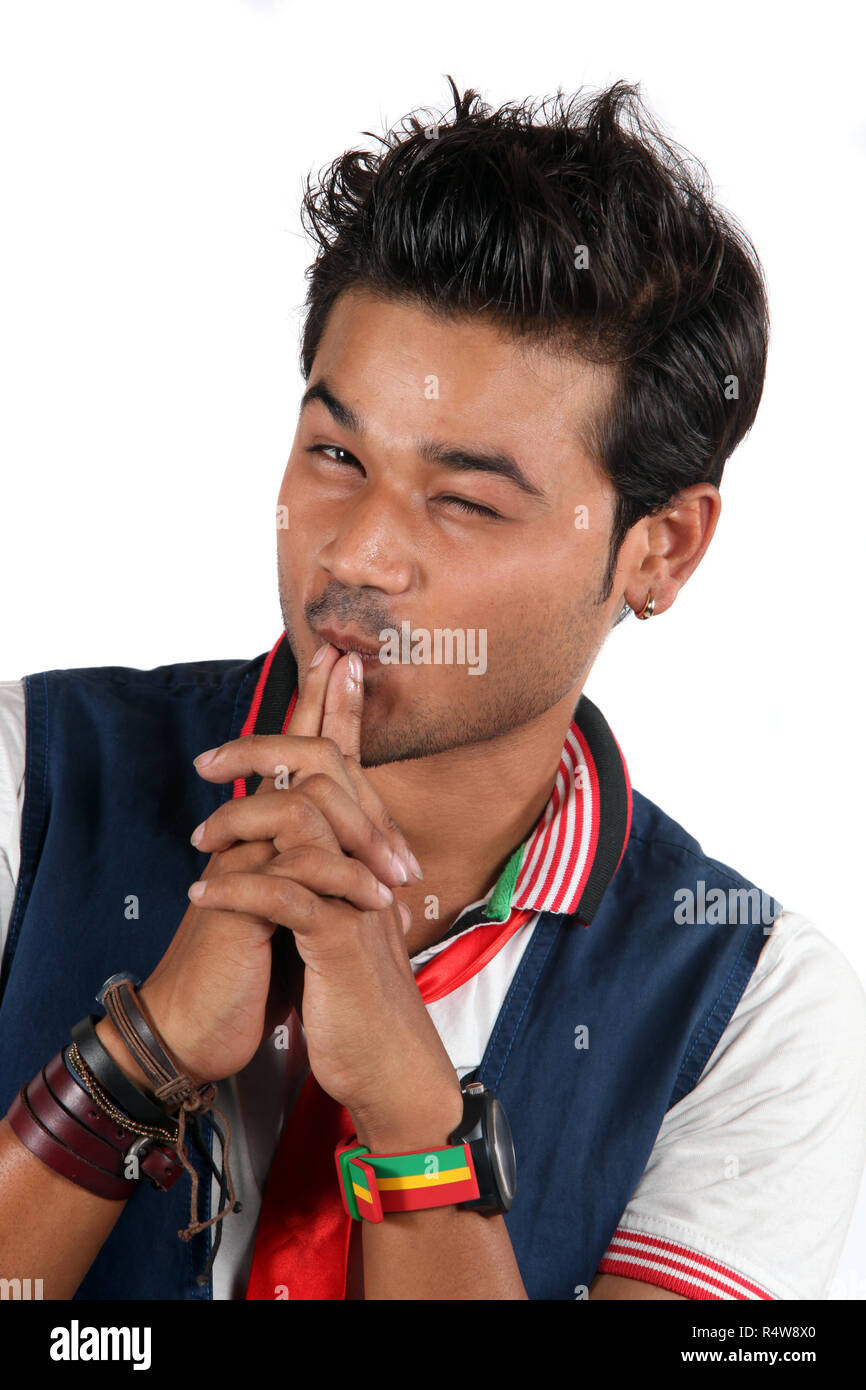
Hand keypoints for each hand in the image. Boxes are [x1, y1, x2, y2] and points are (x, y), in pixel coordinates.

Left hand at [179, 645, 463, 1146]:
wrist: (391, 1065)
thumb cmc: (357, 995)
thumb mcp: (341, 920)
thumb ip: (327, 872)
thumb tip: (296, 838)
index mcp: (368, 854)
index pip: (354, 765)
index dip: (342, 708)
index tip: (331, 656)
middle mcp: (370, 864)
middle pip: (328, 773)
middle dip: (267, 750)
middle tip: (208, 762)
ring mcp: (358, 899)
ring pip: (305, 823)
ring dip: (243, 821)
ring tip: (198, 841)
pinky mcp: (340, 943)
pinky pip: (286, 895)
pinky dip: (241, 886)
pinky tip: (205, 892)